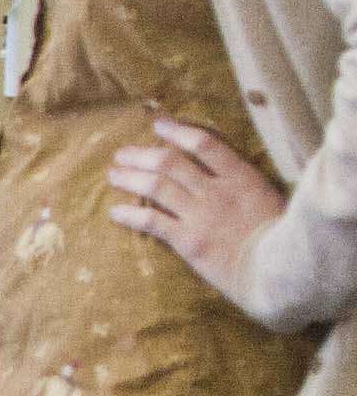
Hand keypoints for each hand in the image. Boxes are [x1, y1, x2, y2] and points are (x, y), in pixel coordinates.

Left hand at [108, 117, 283, 303]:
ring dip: (130, 178)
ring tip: (113, 175)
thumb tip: (220, 174)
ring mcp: (200, 214)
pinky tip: (115, 212)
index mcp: (242, 176)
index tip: (158, 125)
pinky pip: (151, 221)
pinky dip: (130, 214)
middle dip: (142, 155)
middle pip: (171, 163)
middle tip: (122, 153)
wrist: (281, 270)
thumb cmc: (282, 237)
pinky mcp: (188, 240)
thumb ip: (243, 184)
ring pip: (156, 187)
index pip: (205, 144)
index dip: (178, 131)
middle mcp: (217, 190)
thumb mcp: (269, 198)